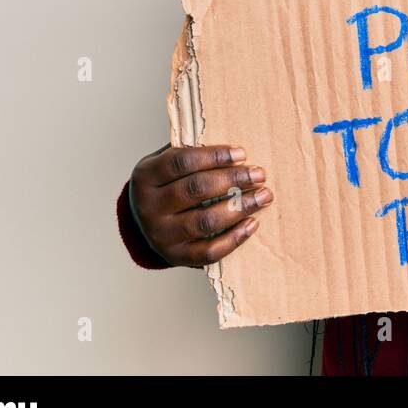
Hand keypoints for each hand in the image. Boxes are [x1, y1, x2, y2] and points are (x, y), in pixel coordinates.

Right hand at [128, 143, 272, 266]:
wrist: (144, 225)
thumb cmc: (166, 186)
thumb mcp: (166, 165)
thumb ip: (191, 153)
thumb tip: (234, 150)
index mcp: (145, 176)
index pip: (182, 162)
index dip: (214, 156)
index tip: (242, 154)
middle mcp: (149, 207)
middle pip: (196, 189)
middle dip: (233, 180)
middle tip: (259, 174)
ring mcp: (161, 235)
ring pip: (205, 221)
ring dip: (239, 207)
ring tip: (263, 196)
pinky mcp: (176, 256)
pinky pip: (209, 251)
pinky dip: (234, 238)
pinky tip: (253, 223)